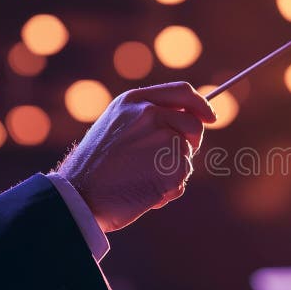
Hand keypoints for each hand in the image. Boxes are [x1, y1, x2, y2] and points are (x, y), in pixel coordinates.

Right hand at [55, 82, 216, 232]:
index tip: (210, 117)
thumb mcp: (116, 127)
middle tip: (167, 161)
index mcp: (136, 101)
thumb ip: (147, 119)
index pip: (183, 93)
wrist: (80, 196)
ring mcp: (163, 138)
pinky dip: (168, 189)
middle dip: (190, 144)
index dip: (201, 104)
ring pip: (187, 155)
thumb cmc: (96, 167)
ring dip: (172, 171)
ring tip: (140, 178)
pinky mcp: (171, 165)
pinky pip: (182, 178)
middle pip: (194, 125)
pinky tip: (143, 191)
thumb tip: (188, 120)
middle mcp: (151, 114)